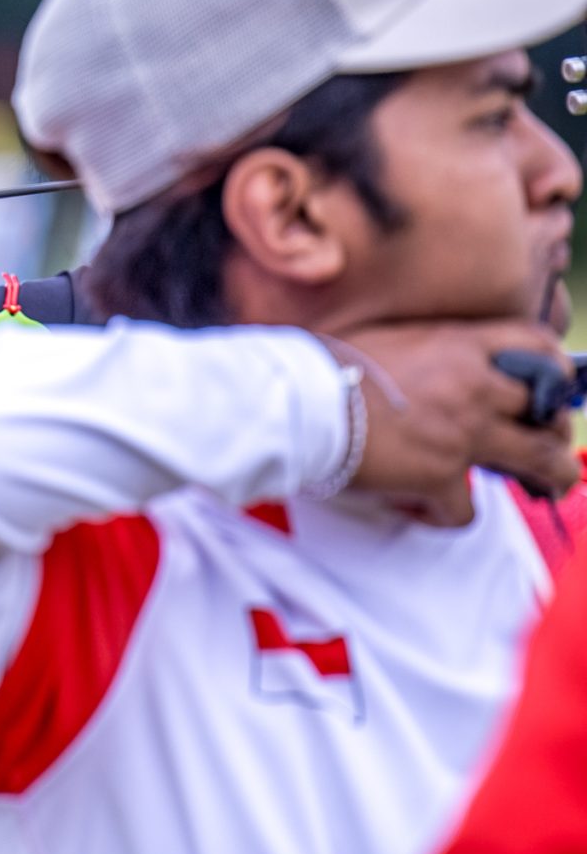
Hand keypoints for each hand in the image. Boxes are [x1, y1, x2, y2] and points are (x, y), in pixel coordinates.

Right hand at [334, 320, 579, 523]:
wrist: (299, 403)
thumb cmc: (324, 368)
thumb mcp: (386, 339)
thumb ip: (423, 352)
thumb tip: (424, 369)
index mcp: (458, 345)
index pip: (535, 345)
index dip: (554, 368)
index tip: (552, 386)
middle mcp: (472, 386)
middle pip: (548, 410)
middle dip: (554, 429)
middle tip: (543, 442)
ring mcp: (462, 433)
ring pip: (540, 460)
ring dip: (551, 477)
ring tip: (548, 486)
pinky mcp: (441, 476)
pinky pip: (466, 509)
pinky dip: (448, 514)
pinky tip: (423, 507)